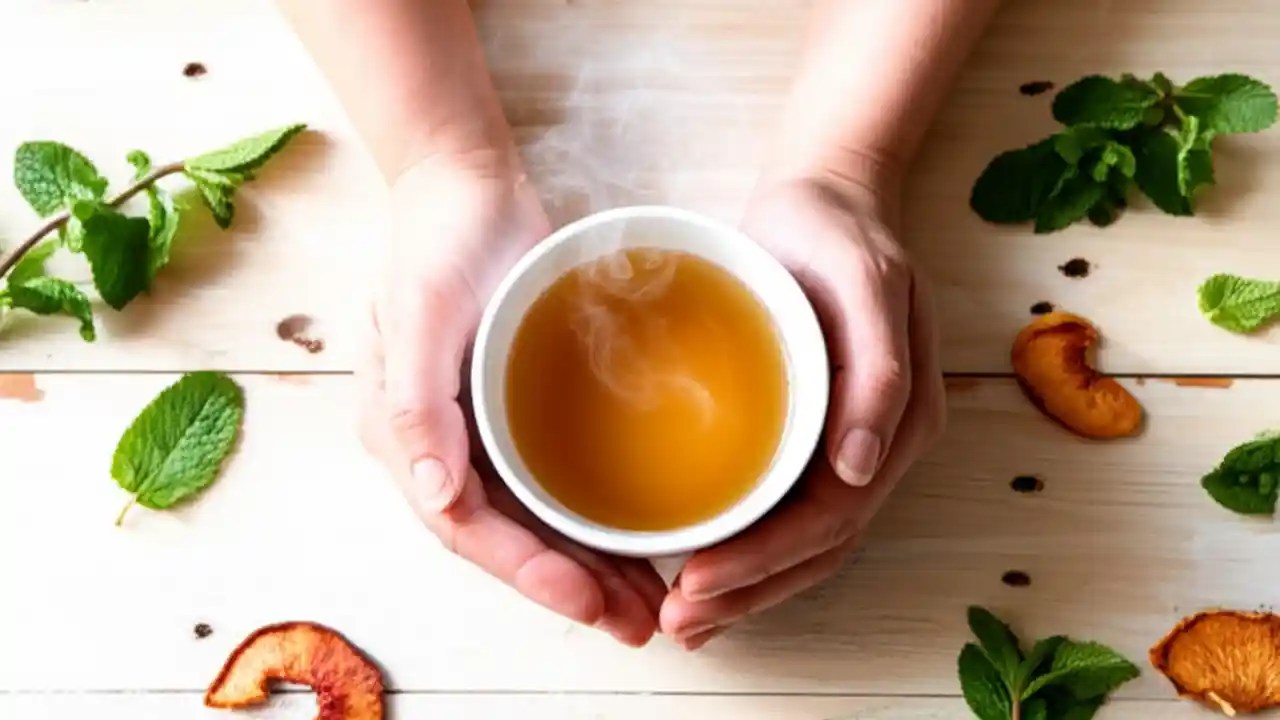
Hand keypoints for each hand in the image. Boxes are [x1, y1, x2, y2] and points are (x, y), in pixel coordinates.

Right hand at [358, 154, 665, 645]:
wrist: (464, 180)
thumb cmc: (438, 236)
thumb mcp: (420, 309)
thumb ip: (417, 402)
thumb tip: (433, 494)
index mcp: (404, 434)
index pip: (466, 526)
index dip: (527, 572)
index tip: (589, 601)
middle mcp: (440, 446)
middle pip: (507, 538)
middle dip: (571, 587)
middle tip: (640, 624)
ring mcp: (479, 430)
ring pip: (536, 519)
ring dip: (590, 564)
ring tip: (653, 600)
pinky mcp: (514, 409)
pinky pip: (553, 479)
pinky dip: (594, 514)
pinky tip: (638, 534)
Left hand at [660, 175, 946, 649]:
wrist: (826, 200)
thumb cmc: (841, 233)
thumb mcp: (867, 280)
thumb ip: (880, 370)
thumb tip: (862, 468)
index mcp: (900, 420)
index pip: (833, 518)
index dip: (768, 561)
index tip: (699, 581)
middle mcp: (878, 447)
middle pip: (816, 548)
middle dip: (748, 592)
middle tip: (677, 624)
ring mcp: (846, 446)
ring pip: (802, 545)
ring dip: (745, 589)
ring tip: (682, 620)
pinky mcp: (811, 435)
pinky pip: (785, 512)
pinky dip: (747, 551)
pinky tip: (700, 572)